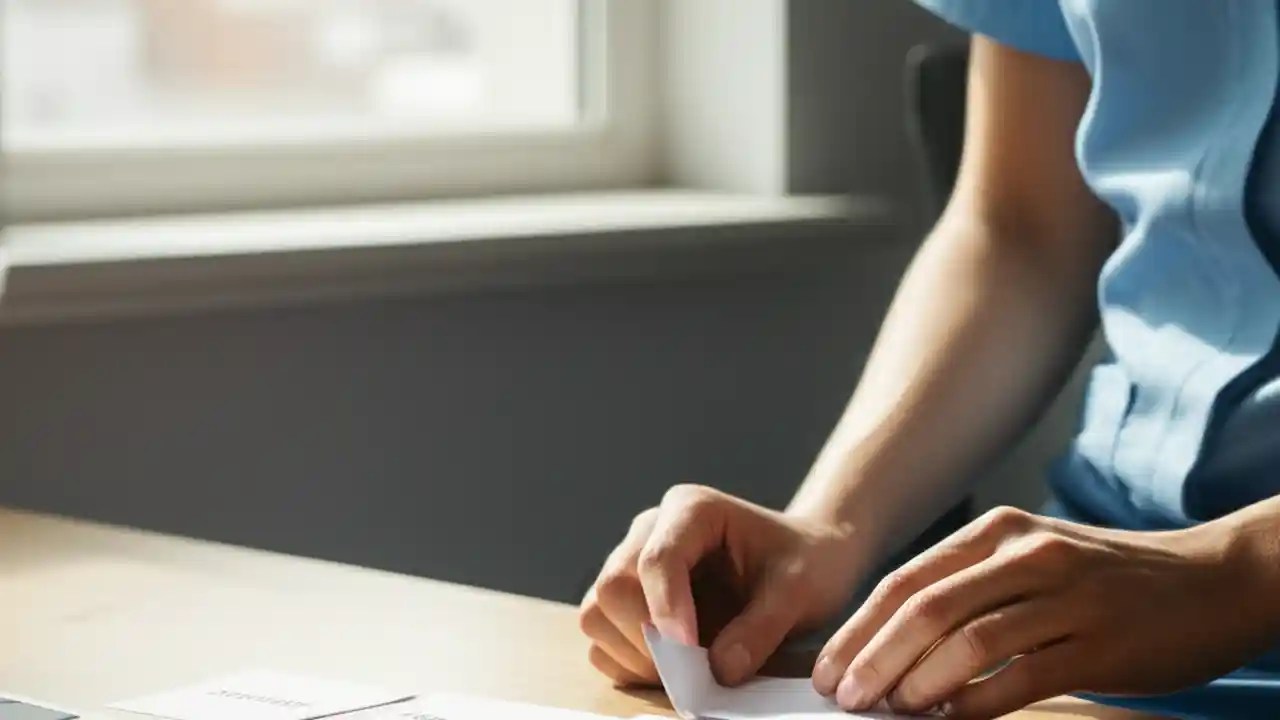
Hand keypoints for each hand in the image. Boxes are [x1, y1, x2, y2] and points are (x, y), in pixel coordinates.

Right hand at [579, 484, 864, 686]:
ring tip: (687, 667)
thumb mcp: (801, 590)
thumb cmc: (805, 563)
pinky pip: (602, 637)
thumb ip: (762, 627)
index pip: (656, 559)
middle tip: (694, 667)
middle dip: (647, 635)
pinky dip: (628, 662)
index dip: (666, 608)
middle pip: (613, 585)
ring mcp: (633, 564)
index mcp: (691, 510)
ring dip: (635, 652)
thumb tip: (720, 670)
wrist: (807, 561)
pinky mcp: (628, 600)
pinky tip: (673, 667)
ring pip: (597, 612)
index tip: (691, 650)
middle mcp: (650, 531)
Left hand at [811, 506, 1279, 718]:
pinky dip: (977, 702)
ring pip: (970, 641)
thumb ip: (969, 589)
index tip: (829, 669)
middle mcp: (1026, 555)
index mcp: (998, 532)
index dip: (860, 628)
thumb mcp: (1032, 559)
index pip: (907, 581)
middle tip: (846, 696)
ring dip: (918, 681)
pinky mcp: (1098, 643)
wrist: (1210, 579)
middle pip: (926, 608)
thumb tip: (892, 643)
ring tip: (889, 709)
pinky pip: (1023, 677)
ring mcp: (1065, 597)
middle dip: (874, 656)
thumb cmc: (1105, 577)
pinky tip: (948, 719)